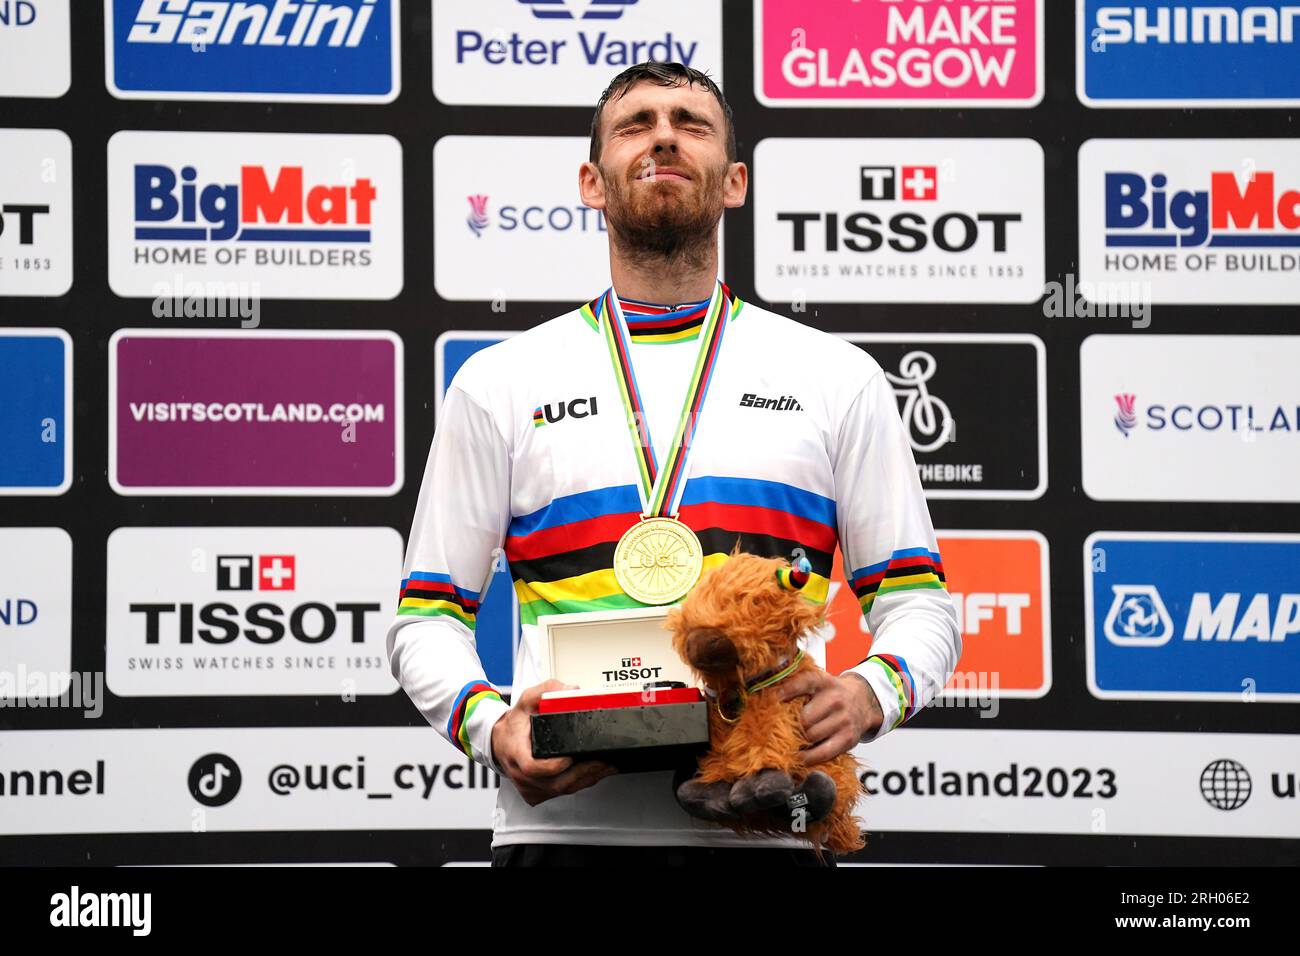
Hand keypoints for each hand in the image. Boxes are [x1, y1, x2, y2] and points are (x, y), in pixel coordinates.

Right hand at [489, 679, 617, 805]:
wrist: (500, 742)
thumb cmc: (515, 724)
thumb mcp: (527, 700)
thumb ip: (548, 691)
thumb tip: (573, 691)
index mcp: (516, 753)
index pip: (532, 768)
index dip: (553, 766)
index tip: (570, 757)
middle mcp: (521, 774)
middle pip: (555, 783)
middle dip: (582, 773)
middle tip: (602, 760)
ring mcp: (529, 788)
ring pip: (562, 790)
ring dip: (587, 779)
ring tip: (605, 766)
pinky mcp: (537, 794)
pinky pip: (561, 793)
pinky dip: (580, 783)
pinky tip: (593, 773)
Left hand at [775, 670, 882, 765]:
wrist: (864, 701)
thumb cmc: (831, 694)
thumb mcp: (818, 683)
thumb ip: (798, 687)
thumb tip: (766, 698)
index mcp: (824, 682)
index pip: (804, 683)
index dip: (787, 691)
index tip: (774, 700)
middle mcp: (836, 699)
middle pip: (804, 718)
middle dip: (790, 726)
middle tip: (778, 731)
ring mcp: (844, 719)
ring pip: (811, 736)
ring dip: (798, 742)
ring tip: (789, 743)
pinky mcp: (849, 738)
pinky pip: (823, 752)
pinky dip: (808, 757)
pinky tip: (799, 757)